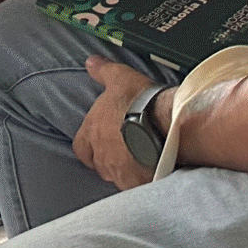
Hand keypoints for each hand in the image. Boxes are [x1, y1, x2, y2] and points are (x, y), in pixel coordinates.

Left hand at [74, 57, 159, 189]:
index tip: (100, 145)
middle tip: (126, 153)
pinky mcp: (138, 182)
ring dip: (126, 171)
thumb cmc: (139, 100)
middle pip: (100, 165)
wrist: (165, 123)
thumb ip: (103, 71)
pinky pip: (137, 186)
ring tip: (143, 163)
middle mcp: (102, 155)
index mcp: (92, 132)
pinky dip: (143, 181)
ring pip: (118, 177)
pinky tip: (154, 174)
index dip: (90, 147)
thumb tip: (90, 61)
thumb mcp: (120, 78)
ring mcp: (119, 171)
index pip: (81, 147)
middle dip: (110, 161)